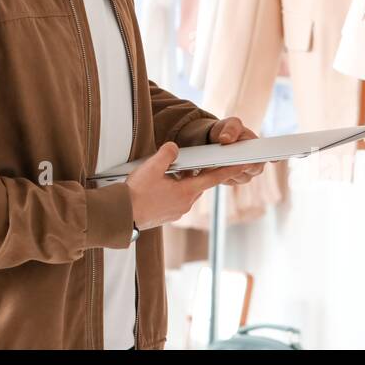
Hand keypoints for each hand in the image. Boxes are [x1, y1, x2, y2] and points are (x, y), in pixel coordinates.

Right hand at [127, 142, 242, 230]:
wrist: (121, 215)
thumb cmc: (136, 193)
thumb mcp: (152, 167)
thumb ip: (168, 154)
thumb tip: (175, 149)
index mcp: (186, 192)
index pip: (213, 178)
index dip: (229, 171)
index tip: (243, 166)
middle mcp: (185, 204)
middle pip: (198, 184)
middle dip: (196, 172)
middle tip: (190, 161)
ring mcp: (176, 212)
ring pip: (186, 191)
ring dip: (181, 182)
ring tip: (166, 173)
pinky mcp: (167, 216)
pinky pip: (176, 199)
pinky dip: (173, 190)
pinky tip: (158, 186)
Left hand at [200, 116, 271, 184]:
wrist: (215, 139)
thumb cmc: (228, 130)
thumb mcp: (230, 124)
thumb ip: (231, 129)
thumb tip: (226, 139)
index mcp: (259, 151)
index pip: (270, 157)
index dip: (273, 159)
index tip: (270, 159)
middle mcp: (254, 165)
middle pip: (253, 170)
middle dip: (243, 165)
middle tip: (233, 160)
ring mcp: (243, 174)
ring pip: (239, 177)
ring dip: (229, 171)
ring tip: (218, 162)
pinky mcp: (230, 179)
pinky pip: (227, 180)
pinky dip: (220, 174)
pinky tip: (212, 167)